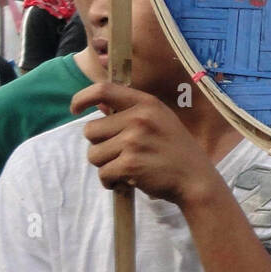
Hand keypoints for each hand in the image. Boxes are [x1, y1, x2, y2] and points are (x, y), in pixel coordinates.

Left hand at [71, 82, 218, 204]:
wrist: (196, 179)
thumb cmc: (176, 150)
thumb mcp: (160, 120)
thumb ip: (131, 111)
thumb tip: (97, 106)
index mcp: (146, 103)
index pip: (103, 89)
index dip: (82, 97)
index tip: (74, 108)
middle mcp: (139, 118)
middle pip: (91, 130)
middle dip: (100, 145)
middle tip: (120, 154)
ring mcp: (134, 141)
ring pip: (93, 154)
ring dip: (105, 165)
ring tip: (126, 167)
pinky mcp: (130, 164)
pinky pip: (103, 173)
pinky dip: (110, 181)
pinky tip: (127, 181)